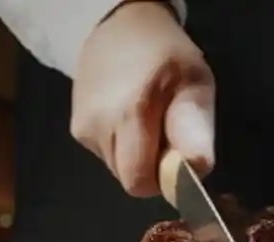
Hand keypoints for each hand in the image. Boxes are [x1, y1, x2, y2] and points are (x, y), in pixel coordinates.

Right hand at [71, 1, 215, 196]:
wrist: (118, 28)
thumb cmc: (165, 54)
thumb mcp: (194, 82)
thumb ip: (194, 128)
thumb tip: (197, 168)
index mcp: (129, 114)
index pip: (141, 181)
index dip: (164, 178)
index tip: (177, 156)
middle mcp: (98, 127)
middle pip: (130, 179)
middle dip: (152, 167)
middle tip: (165, 134)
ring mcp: (83, 130)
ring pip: (119, 169)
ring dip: (138, 156)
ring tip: (147, 120)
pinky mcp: (77, 131)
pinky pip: (107, 156)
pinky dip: (123, 147)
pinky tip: (128, 118)